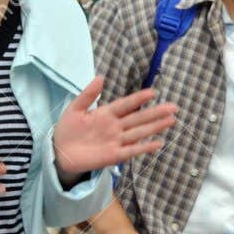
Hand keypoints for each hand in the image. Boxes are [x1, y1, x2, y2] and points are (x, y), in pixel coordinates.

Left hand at [52, 77, 177, 180]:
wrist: (60, 152)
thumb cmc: (67, 129)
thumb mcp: (74, 109)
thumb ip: (88, 95)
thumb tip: (100, 77)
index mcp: (106, 114)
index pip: (126, 105)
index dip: (138, 99)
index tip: (153, 92)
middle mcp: (115, 127)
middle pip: (139, 118)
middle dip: (156, 112)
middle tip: (173, 107)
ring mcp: (116, 141)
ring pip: (139, 132)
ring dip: (155, 127)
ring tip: (171, 120)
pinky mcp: (114, 155)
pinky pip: (132, 150)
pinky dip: (144, 147)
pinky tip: (158, 143)